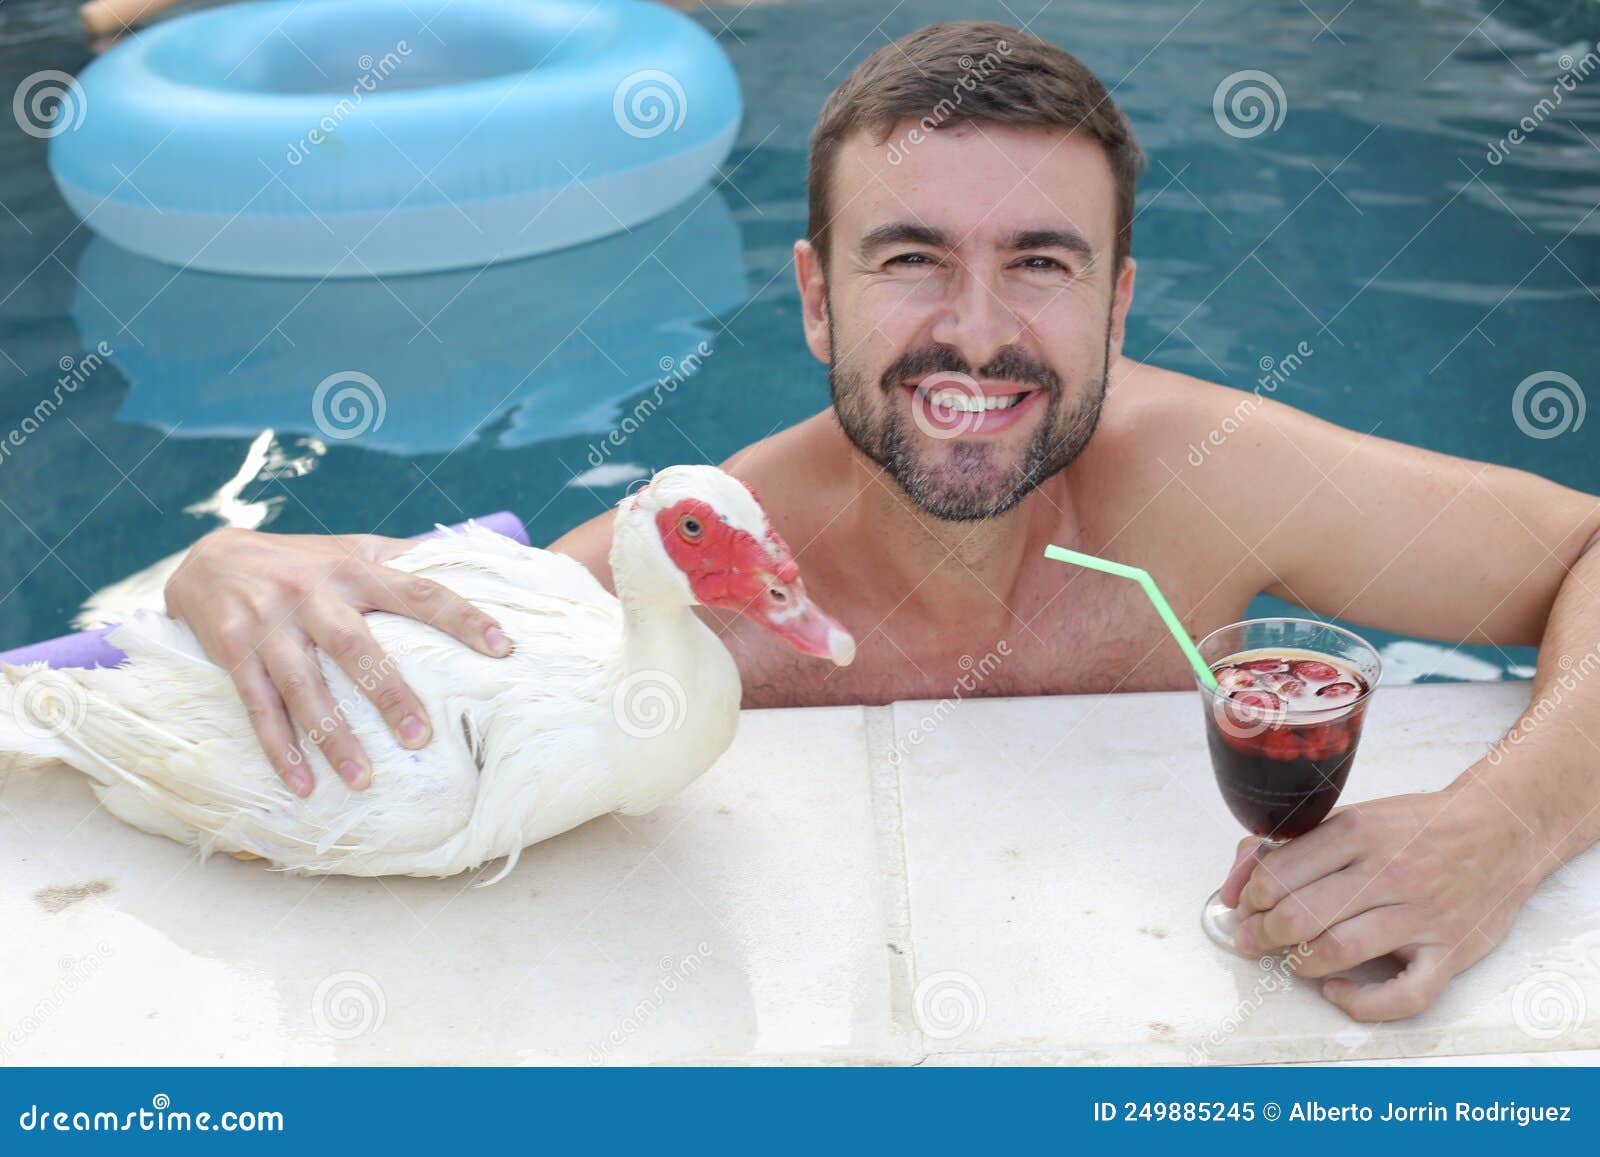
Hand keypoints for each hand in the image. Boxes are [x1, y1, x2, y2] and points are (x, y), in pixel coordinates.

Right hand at [164, 527, 510, 795]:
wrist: (210, 558)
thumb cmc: (302, 563)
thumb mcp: (351, 550)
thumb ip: (402, 561)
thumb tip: (469, 559)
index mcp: (354, 571)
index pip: (418, 592)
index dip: (461, 617)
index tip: (502, 647)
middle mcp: (313, 595)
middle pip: (355, 647)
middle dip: (388, 694)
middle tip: (421, 738)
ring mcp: (271, 625)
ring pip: (303, 687)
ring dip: (332, 736)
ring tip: (362, 780)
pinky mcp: (234, 651)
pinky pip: (257, 706)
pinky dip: (278, 748)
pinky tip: (301, 784)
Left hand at [1219, 778, 1545, 1020]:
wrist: (1501, 831)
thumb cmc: (1416, 828)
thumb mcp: (1353, 818)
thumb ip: (1293, 845)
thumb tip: (1236, 879)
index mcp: (1359, 833)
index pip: (1281, 873)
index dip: (1250, 897)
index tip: (1243, 906)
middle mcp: (1389, 873)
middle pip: (1302, 915)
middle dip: (1263, 933)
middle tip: (1253, 939)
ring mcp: (1422, 916)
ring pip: (1340, 949)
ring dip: (1299, 962)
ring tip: (1289, 959)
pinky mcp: (1450, 953)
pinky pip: (1405, 995)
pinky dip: (1363, 1003)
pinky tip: (1336, 991)